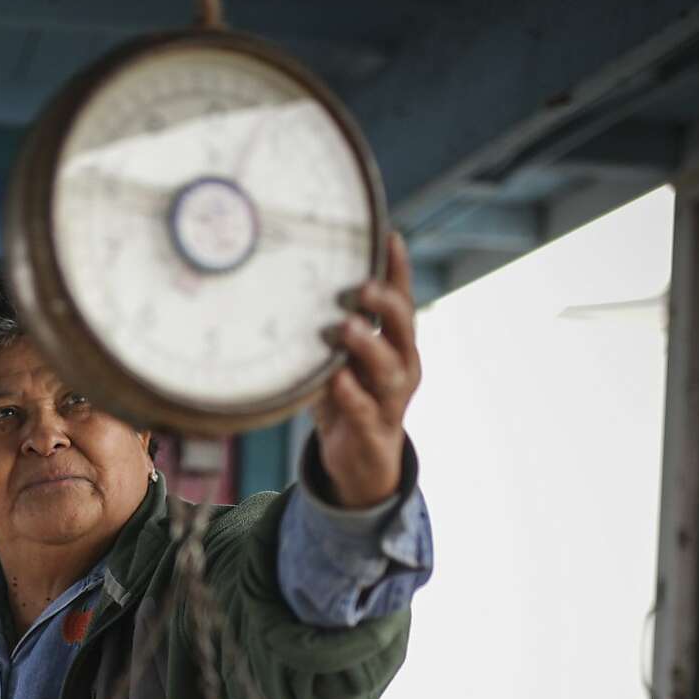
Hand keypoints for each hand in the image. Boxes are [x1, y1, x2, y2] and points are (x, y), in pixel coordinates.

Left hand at [314, 232, 421, 507]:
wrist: (360, 462)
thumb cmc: (348, 398)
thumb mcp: (342, 358)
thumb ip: (332, 327)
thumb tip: (295, 282)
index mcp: (397, 344)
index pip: (402, 300)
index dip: (398, 269)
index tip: (389, 236)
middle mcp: (401, 366)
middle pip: (402, 328)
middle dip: (386, 304)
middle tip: (361, 287)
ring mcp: (390, 400)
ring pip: (388, 368)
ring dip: (367, 346)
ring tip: (345, 327)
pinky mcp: (373, 431)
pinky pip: (363, 410)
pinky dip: (351, 395)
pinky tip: (336, 380)